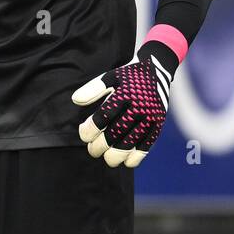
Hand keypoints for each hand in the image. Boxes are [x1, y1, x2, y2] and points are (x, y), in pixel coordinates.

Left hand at [71, 52, 171, 167]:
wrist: (157, 71)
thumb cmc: (127, 77)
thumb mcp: (110, 77)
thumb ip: (93, 89)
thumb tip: (75, 100)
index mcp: (125, 93)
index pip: (104, 116)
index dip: (91, 129)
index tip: (84, 135)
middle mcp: (139, 105)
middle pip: (116, 132)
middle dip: (101, 145)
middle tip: (92, 150)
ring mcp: (150, 116)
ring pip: (131, 142)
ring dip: (117, 155)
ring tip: (107, 159)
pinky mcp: (158, 124)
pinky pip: (148, 144)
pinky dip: (137, 156)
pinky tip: (126, 162)